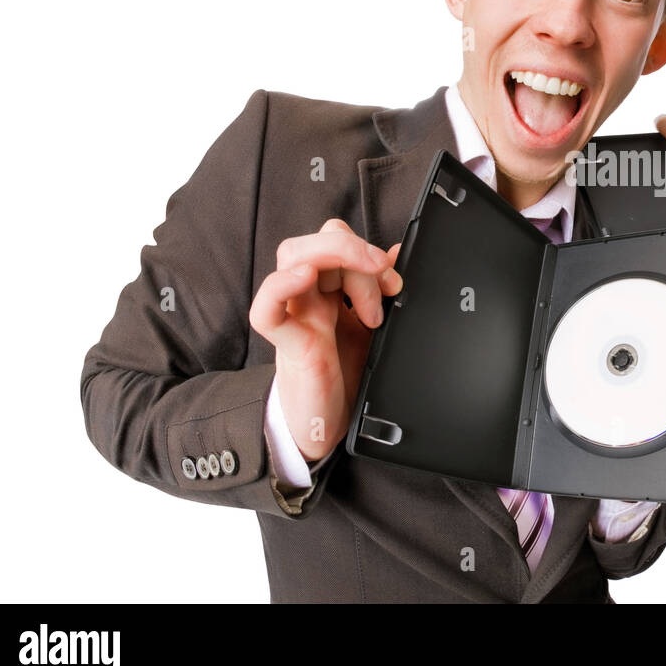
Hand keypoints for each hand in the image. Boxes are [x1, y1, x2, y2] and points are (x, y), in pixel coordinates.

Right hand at [249, 218, 402, 460]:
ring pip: (292, 257)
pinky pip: (265, 309)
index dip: (368, 250)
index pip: (336, 240)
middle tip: (387, 283)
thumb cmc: (346, 376)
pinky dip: (281, 286)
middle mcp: (311, 297)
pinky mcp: (287, 345)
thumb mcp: (375, 328)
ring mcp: (296, 317)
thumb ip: (383, 290)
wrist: (329, 425)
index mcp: (331, 291)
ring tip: (367, 303)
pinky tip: (304, 279)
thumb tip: (400, 253)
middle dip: (355, 250)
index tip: (396, 283)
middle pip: (315, 241)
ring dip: (335, 262)